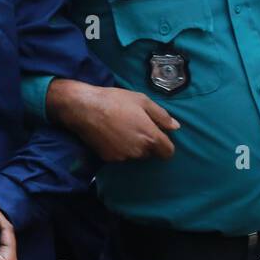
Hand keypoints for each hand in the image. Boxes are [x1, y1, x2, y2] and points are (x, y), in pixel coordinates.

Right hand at [47, 80, 179, 160]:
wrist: (84, 108)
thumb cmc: (114, 100)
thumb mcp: (142, 101)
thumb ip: (161, 115)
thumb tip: (175, 127)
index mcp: (150, 137)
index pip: (168, 152)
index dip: (165, 145)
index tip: (158, 136)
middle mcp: (138, 151)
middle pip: (150, 153)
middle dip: (146, 143)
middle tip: (134, 126)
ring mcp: (123, 156)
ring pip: (134, 155)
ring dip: (132, 146)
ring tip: (120, 129)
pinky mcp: (109, 158)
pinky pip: (119, 156)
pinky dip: (118, 148)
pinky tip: (110, 135)